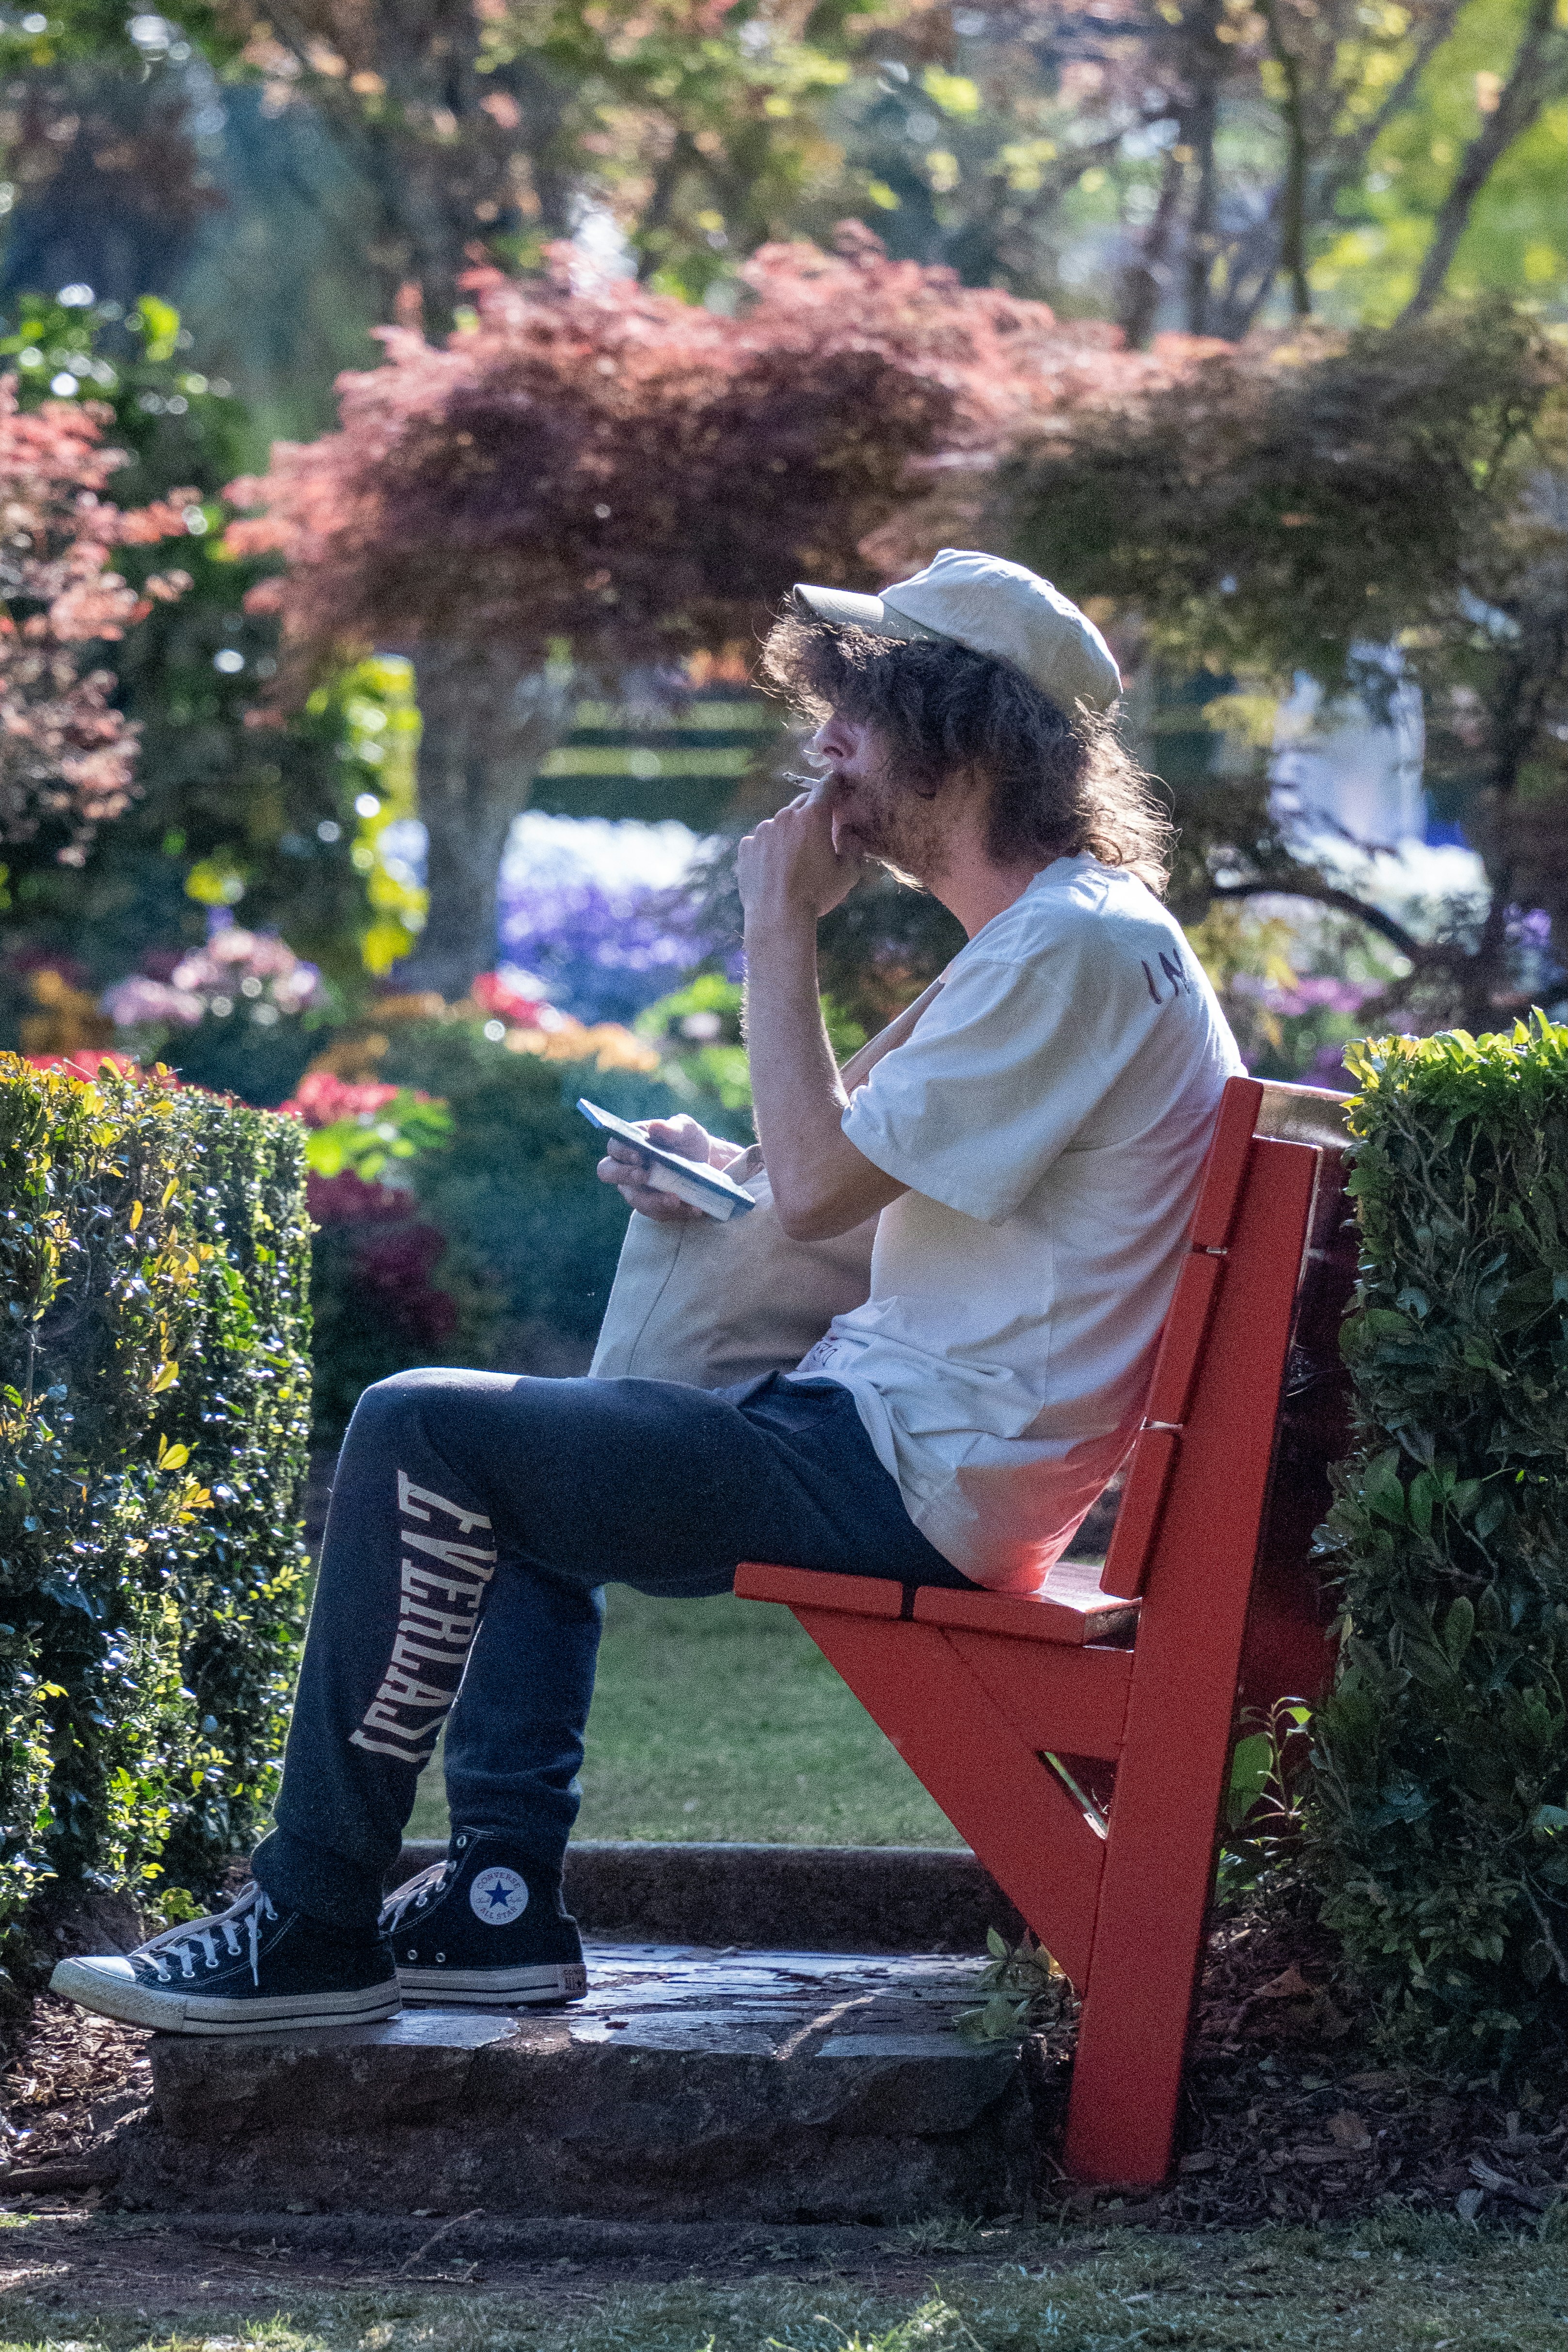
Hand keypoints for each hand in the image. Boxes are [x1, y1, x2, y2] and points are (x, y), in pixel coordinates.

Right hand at [596, 1116, 745, 1222]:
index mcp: (631, 1143)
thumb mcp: (687, 1130)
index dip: (622, 1151)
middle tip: (645, 1176)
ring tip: (677, 1200)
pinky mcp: (651, 1206)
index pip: (615, 1146)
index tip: (639, 1156)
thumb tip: (656, 1127)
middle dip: (625, 1175)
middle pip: (608, 1172)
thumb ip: (673, 1128)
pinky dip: (676, 1212)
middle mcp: (626, 1166)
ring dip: (655, 1201)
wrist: (706, 1165)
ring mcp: (636, 1189)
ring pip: (635, 1199)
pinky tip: (693, 1208)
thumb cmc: (688, 1142)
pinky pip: (657, 1213)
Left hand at [736, 779, 863, 930]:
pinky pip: (761, 841)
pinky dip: (769, 848)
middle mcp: (785, 816)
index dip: (834, 783)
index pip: (826, 787)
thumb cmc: (816, 894)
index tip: (837, 783)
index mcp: (813, 817)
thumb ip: (854, 846)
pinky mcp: (746, 846)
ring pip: (780, 823)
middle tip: (820, 832)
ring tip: (795, 860)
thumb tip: (850, 832)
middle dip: (813, 813)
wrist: (777, 916)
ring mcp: (762, 831)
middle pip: (802, 804)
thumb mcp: (848, 873)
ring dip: (789, 833)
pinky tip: (776, 869)